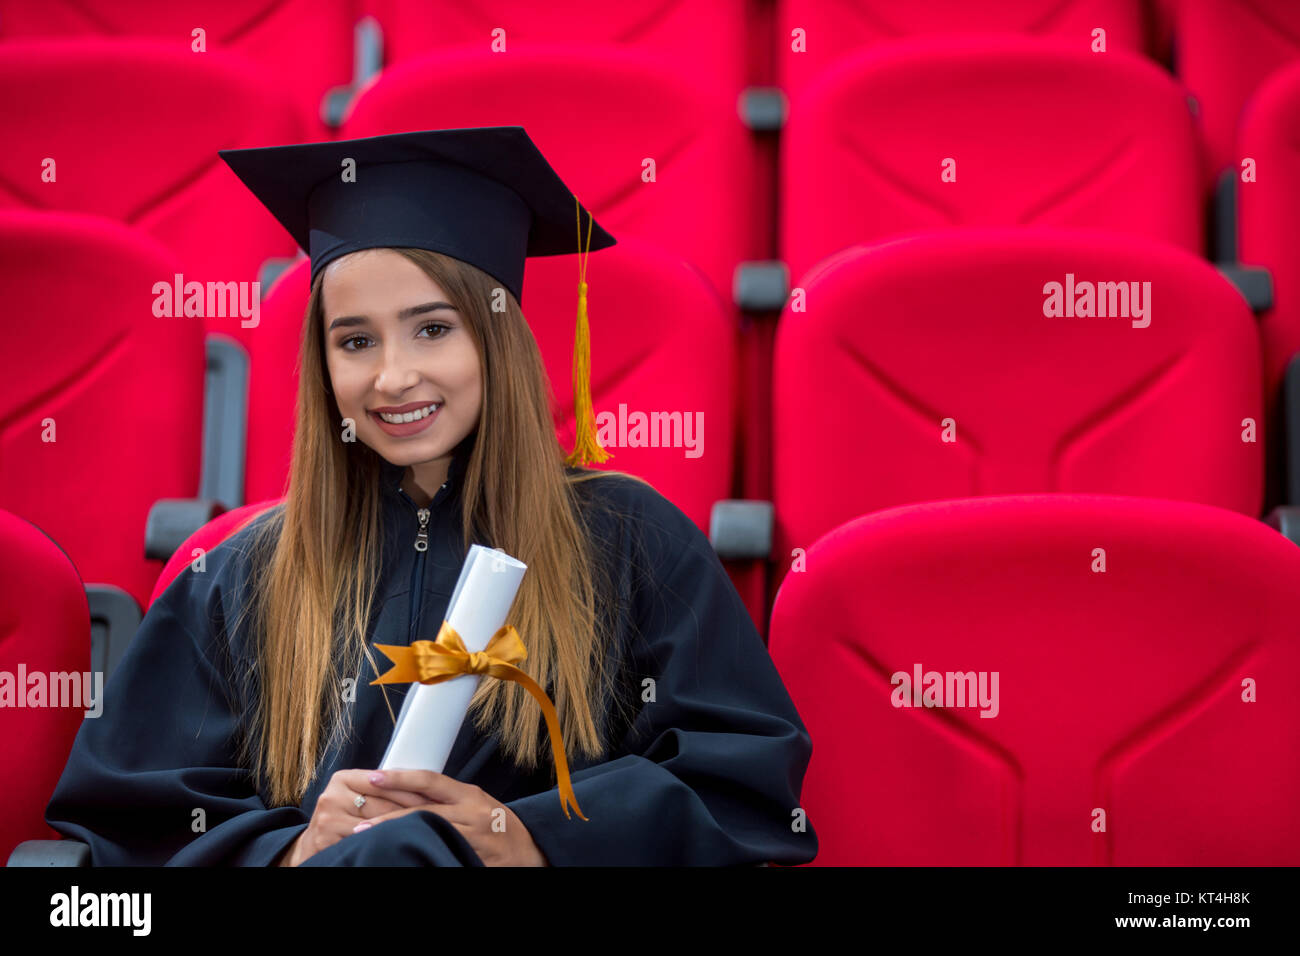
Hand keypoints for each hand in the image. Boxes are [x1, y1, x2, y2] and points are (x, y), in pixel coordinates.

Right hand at [279, 768, 432, 865]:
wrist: (314, 843)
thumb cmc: (345, 817)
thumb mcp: (357, 796)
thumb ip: (379, 789)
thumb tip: (421, 782)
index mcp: (343, 778)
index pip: (383, 782)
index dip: (410, 790)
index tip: (435, 797)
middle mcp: (332, 795)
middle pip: (381, 804)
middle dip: (410, 811)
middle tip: (437, 815)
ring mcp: (327, 818)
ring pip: (374, 823)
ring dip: (400, 827)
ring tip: (425, 828)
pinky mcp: (325, 838)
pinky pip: (363, 840)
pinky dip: (383, 842)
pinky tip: (400, 842)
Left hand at [359, 769, 548, 865]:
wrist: (531, 850)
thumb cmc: (499, 826)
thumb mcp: (476, 804)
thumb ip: (448, 799)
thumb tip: (410, 793)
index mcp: (468, 794)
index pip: (429, 780)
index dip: (401, 778)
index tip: (374, 777)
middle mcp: (470, 811)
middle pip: (422, 808)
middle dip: (387, 813)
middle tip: (357, 817)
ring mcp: (470, 836)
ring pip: (426, 830)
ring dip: (395, 833)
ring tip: (367, 836)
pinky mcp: (469, 856)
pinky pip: (439, 851)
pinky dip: (418, 851)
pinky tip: (398, 853)